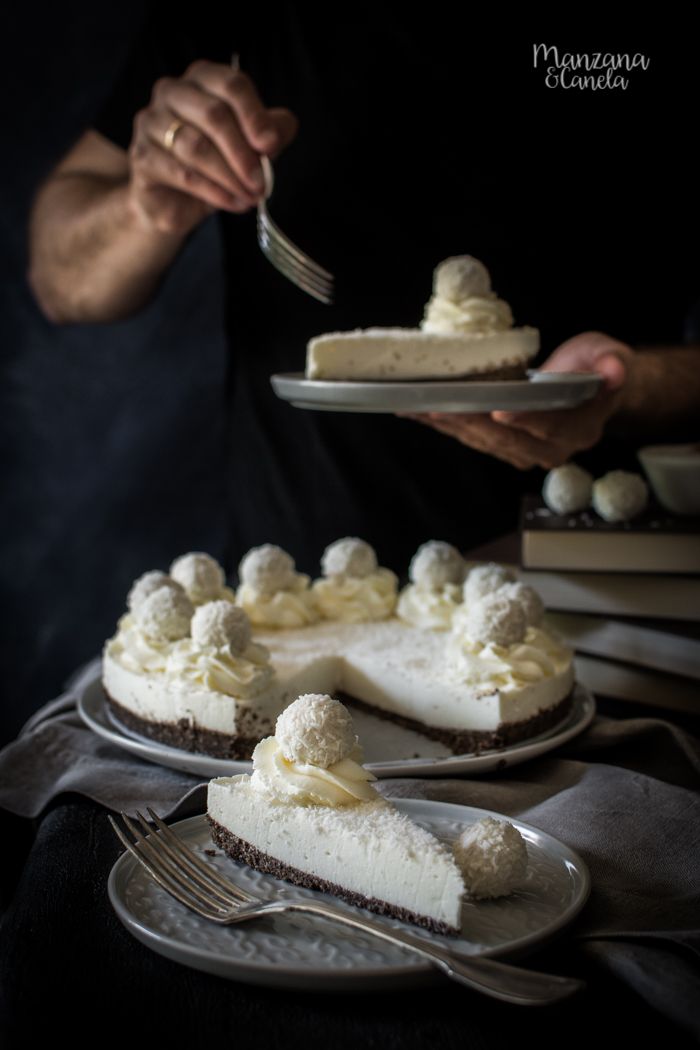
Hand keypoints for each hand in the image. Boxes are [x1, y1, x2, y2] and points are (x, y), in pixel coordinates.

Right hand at [127, 61, 297, 233]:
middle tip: (261, 182)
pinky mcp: (141, 155)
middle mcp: (172, 92)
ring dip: (230, 176)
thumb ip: (270, 133)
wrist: (175, 202)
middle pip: (213, 114)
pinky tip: (232, 202)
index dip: (254, 115)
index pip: (231, 84)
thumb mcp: (250, 147)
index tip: (271, 145)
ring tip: (250, 196)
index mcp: (202, 79)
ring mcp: (151, 122)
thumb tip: (276, 135)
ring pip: (196, 146)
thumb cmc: (215, 165)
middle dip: (243, 152)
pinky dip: (214, 191)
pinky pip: (182, 173)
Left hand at [399, 332, 633, 469]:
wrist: (590, 390)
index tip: (499, 410)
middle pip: (507, 438)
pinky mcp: (506, 447)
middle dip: (469, 421)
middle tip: (438, 405)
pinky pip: (473, 438)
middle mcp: (552, 448)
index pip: (550, 425)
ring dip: (449, 425)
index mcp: (580, 428)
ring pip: (485, 441)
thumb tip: (614, 369)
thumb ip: (612, 362)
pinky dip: (446, 425)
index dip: (524, 419)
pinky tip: (418, 412)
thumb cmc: (595, 367)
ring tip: (417, 408)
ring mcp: (527, 451)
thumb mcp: (609, 354)